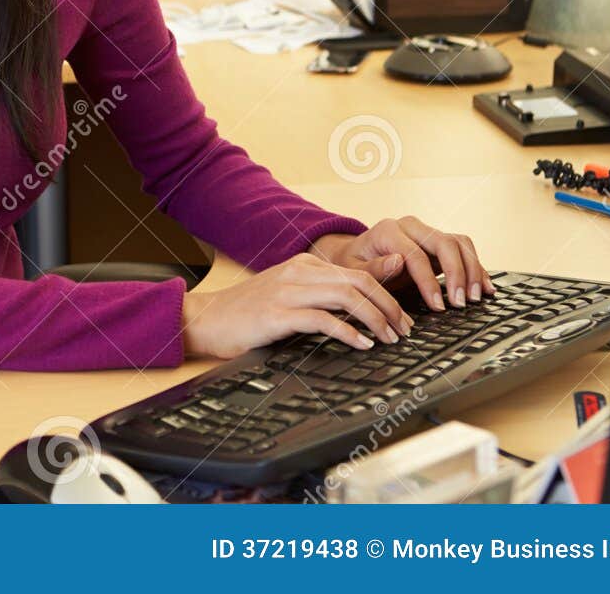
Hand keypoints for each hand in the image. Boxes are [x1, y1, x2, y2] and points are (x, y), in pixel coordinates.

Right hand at [180, 252, 413, 359]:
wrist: (204, 319)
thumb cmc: (247, 312)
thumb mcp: (289, 294)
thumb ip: (324, 292)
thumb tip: (363, 301)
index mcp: (304, 265)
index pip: (359, 272)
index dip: (388, 294)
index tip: (402, 318)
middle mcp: (299, 273)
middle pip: (360, 281)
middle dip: (390, 306)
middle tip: (405, 330)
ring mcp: (287, 292)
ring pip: (347, 297)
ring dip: (376, 320)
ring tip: (389, 338)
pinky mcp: (277, 315)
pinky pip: (323, 320)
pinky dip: (349, 333)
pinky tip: (361, 345)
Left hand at [311, 216, 494, 310]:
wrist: (356, 254)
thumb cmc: (354, 264)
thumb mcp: (353, 269)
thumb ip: (374, 268)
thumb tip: (398, 262)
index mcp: (388, 231)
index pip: (415, 254)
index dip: (428, 281)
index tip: (438, 306)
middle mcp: (411, 226)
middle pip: (444, 243)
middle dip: (457, 273)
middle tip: (461, 302)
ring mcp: (427, 232)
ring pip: (459, 243)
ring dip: (472, 270)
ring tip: (475, 298)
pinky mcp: (438, 243)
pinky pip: (464, 249)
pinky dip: (477, 267)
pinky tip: (485, 287)